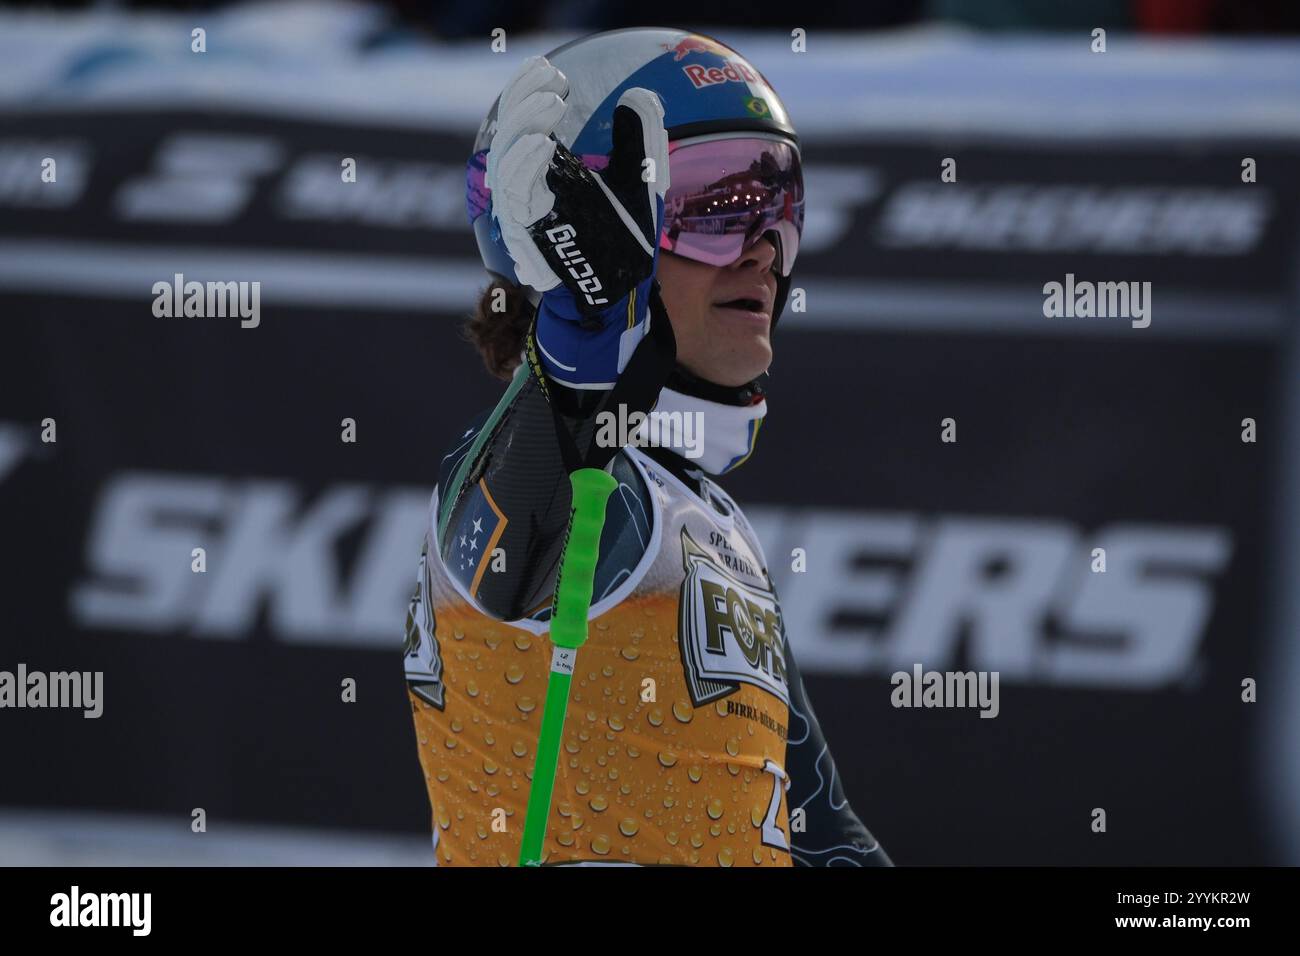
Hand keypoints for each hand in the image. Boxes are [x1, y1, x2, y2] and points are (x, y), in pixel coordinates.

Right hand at [486, 55, 668, 387]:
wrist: (617, 301)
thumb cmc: (624, 246)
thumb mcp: (639, 187)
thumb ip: (640, 143)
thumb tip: (641, 96)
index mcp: (549, 175)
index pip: (526, 125)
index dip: (528, 94)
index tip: (549, 71)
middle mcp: (531, 193)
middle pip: (510, 138)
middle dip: (522, 104)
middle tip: (549, 84)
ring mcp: (527, 216)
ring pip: (507, 165)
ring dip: (523, 129)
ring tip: (549, 105)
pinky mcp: (530, 238)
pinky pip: (517, 200)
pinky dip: (524, 169)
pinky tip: (543, 145)